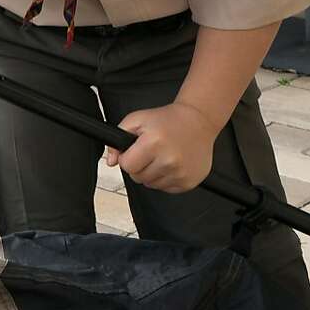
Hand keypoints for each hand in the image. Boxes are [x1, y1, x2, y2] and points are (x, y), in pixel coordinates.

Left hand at [105, 102, 219, 193]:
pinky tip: (172, 164)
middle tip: (150, 152)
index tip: (135, 151)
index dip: (128, 158)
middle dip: (139, 166)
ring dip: (152, 173)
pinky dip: (166, 178)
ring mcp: (180, 173)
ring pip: (151, 185)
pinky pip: (166, 188)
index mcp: (154, 143)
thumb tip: (111, 161)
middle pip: (138, 177)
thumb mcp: (137, 120)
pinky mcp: (188, 182)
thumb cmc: (168, 120)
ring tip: (162, 156)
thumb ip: (118, 139)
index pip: (127, 166)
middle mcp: (169, 160)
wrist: (199, 121)